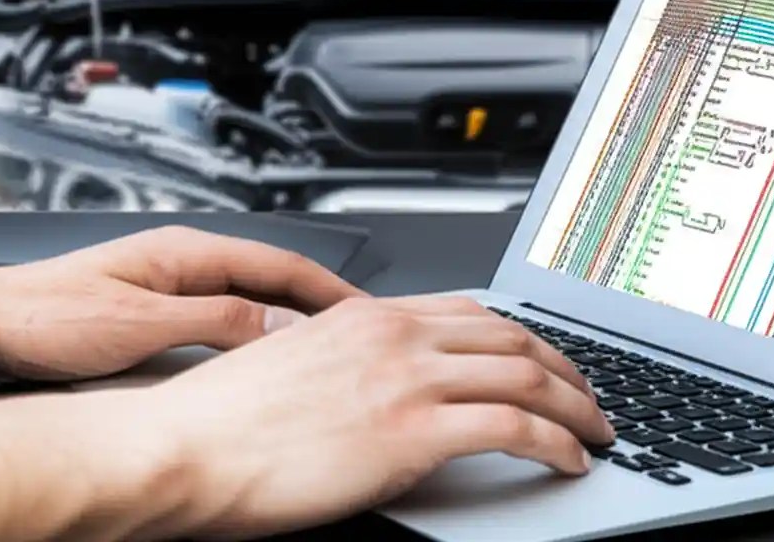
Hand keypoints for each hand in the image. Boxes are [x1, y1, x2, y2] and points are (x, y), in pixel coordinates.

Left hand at [0, 225, 366, 380]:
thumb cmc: (45, 317)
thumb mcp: (142, 325)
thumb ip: (215, 322)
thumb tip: (279, 324)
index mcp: (187, 252)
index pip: (280, 264)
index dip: (329, 289)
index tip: (365, 311)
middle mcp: (184, 262)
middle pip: (273, 277)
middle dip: (321, 301)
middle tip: (362, 330)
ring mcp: (174, 284)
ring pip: (253, 298)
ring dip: (292, 318)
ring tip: (329, 344)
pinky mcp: (160, 309)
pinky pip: (229, 316)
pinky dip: (261, 332)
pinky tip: (270, 355)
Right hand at [136, 294, 612, 538]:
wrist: (176, 448)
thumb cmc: (219, 419)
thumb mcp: (295, 364)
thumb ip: (353, 361)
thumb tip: (390, 383)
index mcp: (369, 317)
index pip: (476, 313)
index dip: (527, 338)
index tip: (549, 362)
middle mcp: (397, 335)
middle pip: (516, 337)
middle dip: (567, 370)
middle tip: (590, 399)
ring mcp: (408, 379)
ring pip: (529, 376)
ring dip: (577, 407)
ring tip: (596, 432)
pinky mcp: (413, 432)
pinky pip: (515, 428)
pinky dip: (556, 443)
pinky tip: (568, 461)